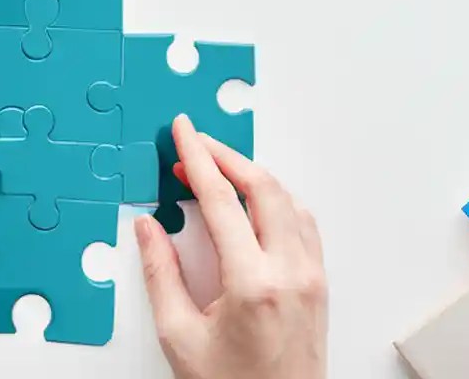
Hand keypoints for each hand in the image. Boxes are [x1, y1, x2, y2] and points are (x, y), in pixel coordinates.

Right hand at [135, 116, 326, 378]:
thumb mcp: (179, 336)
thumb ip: (161, 274)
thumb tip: (149, 226)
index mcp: (252, 283)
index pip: (221, 200)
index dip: (198, 158)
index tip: (182, 132)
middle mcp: (290, 273)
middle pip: (263, 187)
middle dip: (226, 156)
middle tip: (195, 144)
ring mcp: (311, 277)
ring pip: (289, 200)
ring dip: (253, 176)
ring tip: (219, 170)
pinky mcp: (319, 285)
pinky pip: (304, 224)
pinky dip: (278, 200)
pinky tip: (256, 201)